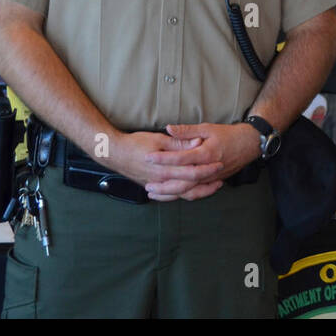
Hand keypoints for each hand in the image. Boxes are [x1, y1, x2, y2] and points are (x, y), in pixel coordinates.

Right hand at [106, 130, 221, 201]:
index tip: (219, 164)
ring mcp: (157, 186)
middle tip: (221, 179)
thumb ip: (179, 143)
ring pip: (182, 194)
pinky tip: (191, 193)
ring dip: (198, 192)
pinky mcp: (153, 187)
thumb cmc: (136, 143)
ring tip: (212, 188)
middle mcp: (162, 180)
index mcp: (165, 168)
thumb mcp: (159, 139)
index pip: (192, 172)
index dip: (207, 169)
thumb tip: (197, 143)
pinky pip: (171, 196)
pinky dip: (183, 196)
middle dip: (207, 184)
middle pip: (190, 186)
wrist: (114, 153)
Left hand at [148, 122, 262, 199]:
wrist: (249, 145)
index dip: (163, 158)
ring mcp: (211, 178)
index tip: (148, 157)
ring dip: (170, 194)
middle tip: (147, 185)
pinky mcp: (213, 182)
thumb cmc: (228, 134)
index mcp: (206, 153)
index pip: (180, 158)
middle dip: (164, 185)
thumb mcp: (207, 128)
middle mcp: (208, 169)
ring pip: (188, 191)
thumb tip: (169, 128)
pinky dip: (182, 195)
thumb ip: (187, 131)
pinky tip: (170, 195)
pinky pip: (196, 193)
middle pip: (182, 182)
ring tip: (154, 193)